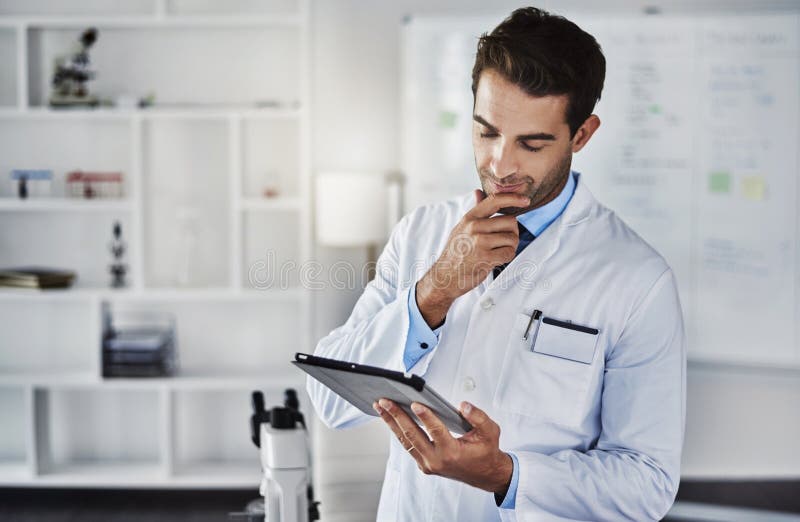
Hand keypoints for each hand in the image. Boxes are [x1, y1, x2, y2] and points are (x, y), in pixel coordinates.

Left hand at [372, 398, 512, 497]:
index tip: (414, 403)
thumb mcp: (490, 431)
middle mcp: (437, 460)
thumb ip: (478, 416)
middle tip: (385, 401)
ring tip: (381, 407)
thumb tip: (463, 406)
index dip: (425, 416)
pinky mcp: (425, 465)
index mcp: (452, 453)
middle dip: (396, 416)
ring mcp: (428, 464)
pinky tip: (392, 419)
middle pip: (412, 435)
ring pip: (406, 441)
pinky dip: (399, 432)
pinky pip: (409, 446)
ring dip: (392, 422)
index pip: (436, 431)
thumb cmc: (486, 452)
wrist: (485, 474)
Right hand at [416, 190, 528, 327]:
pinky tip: (496, 260)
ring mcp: (479, 242)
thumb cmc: (456, 252)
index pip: (495, 200)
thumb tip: (478, 191)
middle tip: (503, 241)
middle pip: (510, 221)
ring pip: (512, 238)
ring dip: (510, 247)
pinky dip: (507, 257)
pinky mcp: (485, 257)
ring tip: (497, 252)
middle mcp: (474, 227)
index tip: (526, 201)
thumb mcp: (461, 228)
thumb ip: (474, 211)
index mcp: (470, 217)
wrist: (444, 276)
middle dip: (513, 232)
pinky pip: (509, 253)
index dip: (513, 199)